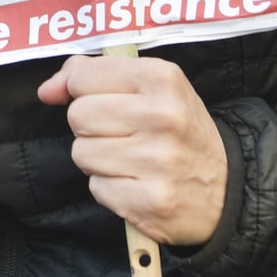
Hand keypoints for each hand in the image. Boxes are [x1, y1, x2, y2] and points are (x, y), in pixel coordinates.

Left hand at [37, 53, 226, 245]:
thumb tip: (47, 90)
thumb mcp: (150, 87)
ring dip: (99, 159)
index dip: (82, 91)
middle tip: (123, 134)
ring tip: (132, 160)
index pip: (83, 76)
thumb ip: (92, 75)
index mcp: (162, 78)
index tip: (103, 100)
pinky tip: (137, 183)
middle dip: (91, 127)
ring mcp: (157, 161)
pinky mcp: (150, 201)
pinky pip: (96, 188)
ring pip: (82, 153)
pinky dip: (110, 188)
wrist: (229, 190)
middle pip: (78, 116)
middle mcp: (163, 116)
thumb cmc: (179, 131)